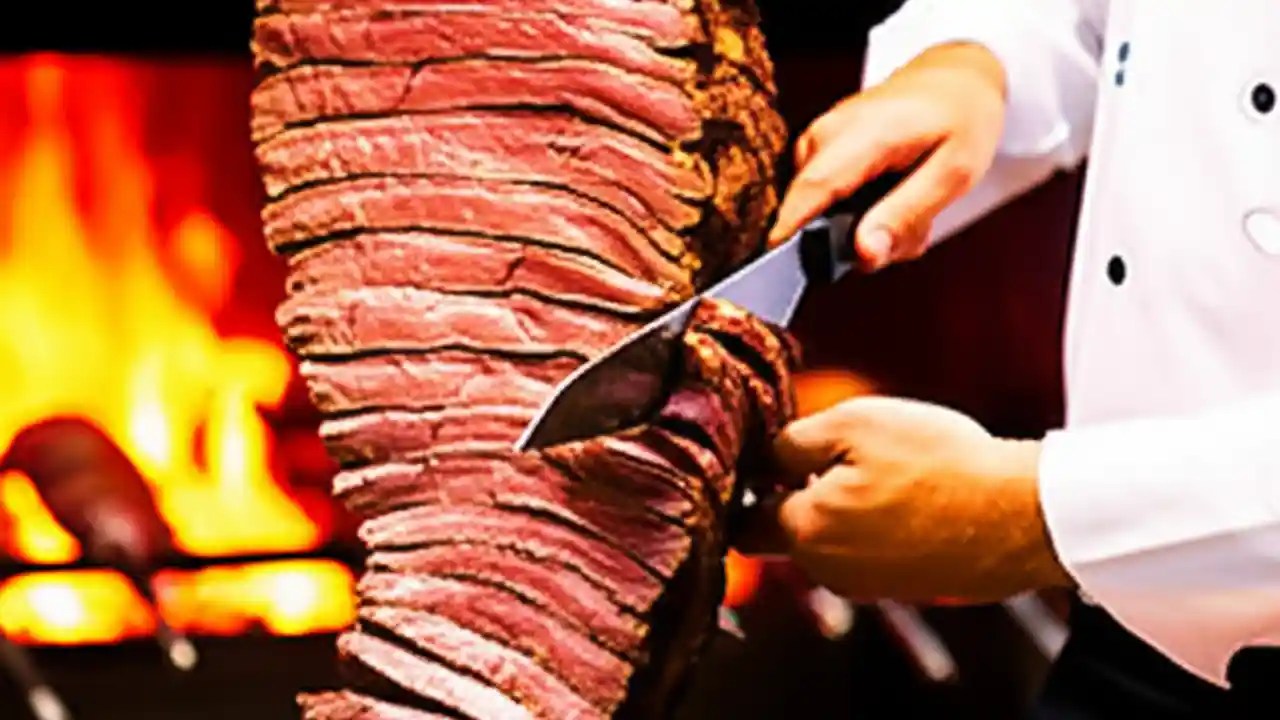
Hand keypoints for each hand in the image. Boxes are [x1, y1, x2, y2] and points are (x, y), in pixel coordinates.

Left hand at [740, 396, 1071, 602]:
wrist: (1020, 514)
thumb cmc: (940, 465)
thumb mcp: (852, 423)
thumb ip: (793, 442)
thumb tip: (767, 455)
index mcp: (805, 530)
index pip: (744, 518)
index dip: (753, 482)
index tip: (769, 456)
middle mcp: (828, 569)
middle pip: (787, 529)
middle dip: (797, 494)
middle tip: (833, 453)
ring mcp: (868, 584)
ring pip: (830, 541)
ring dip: (839, 508)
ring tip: (881, 470)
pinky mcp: (904, 586)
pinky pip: (869, 553)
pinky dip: (876, 526)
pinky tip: (908, 495)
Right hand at [768, 42, 1007, 270]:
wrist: (955, 79)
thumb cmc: (961, 119)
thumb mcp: (953, 174)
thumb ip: (904, 217)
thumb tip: (862, 254)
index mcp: (858, 135)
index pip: (806, 195)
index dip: (792, 238)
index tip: (795, 271)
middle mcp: (824, 134)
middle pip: (813, 215)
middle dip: (857, 242)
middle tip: (908, 236)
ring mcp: (816, 140)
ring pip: (819, 213)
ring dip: (862, 227)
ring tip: (906, 210)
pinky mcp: (817, 149)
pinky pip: (825, 199)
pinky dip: (857, 211)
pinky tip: (889, 198)